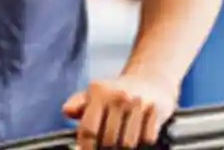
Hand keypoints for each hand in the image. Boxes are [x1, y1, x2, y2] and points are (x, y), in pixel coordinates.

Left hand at [63, 74, 177, 148]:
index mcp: (99, 92)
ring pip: (127, 144)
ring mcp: (138, 104)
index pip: (89, 129)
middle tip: (104, 148)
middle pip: (107, 140)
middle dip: (104, 149)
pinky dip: (142, 143)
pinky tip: (137, 137)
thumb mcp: (94, 93)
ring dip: (123, 148)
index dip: (86, 147)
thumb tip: (67, 111)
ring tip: (119, 143)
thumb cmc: (116, 92)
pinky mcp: (156, 111)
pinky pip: (147, 140)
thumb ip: (78, 104)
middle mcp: (118, 96)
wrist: (150, 79)